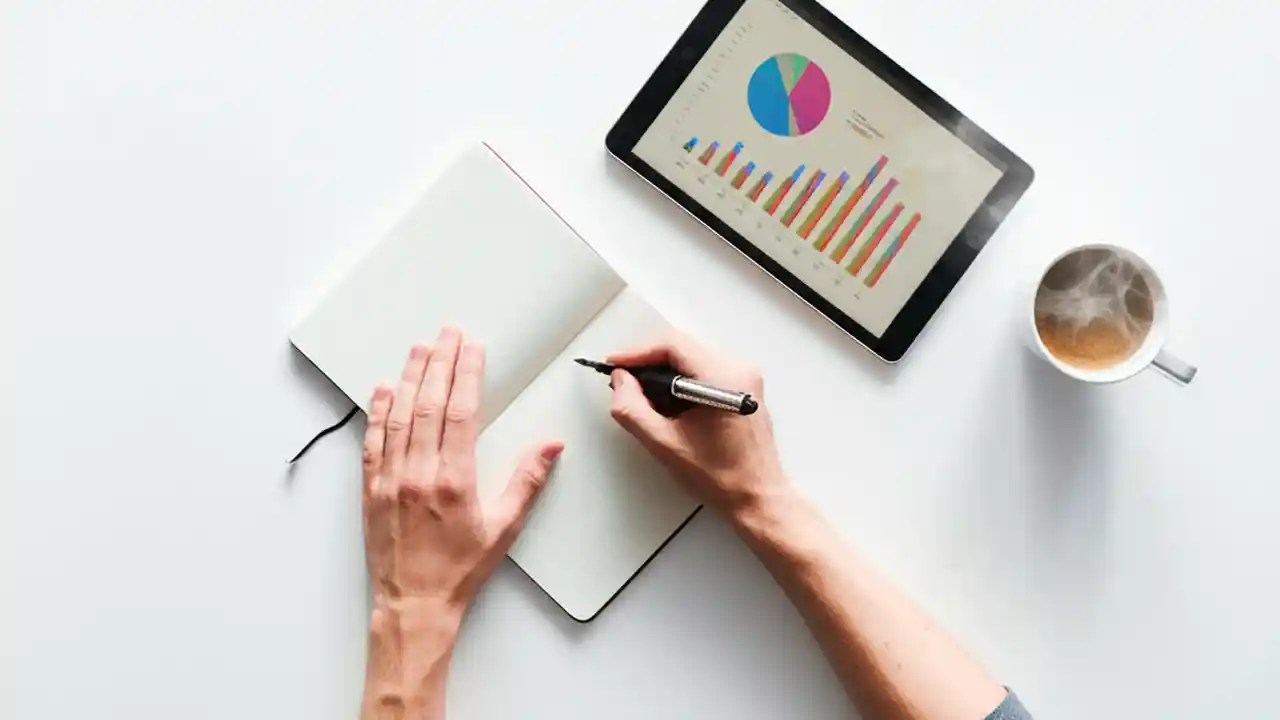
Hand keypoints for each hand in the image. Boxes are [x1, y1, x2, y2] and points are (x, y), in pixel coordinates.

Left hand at [360, 327, 561, 718]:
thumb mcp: (504, 527)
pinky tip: (382, 390)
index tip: (473, 347)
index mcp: (453, 480)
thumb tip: (551, 446)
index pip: (460, 411)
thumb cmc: (459, 571)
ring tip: (419, 348)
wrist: (414, 604)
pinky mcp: (370, 490)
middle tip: (448, 333)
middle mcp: (418, 473)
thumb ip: (526, 481)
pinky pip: (372, 441)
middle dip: (440, 362)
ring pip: (399, 415)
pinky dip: (377, 412)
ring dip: (409, 377)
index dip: (467, 373)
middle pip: (428, 403)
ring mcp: (390, 479)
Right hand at [607, 331, 788, 524]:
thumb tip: (620, 381)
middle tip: (623, 381)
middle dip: (648, 361)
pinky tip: (666, 401)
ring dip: (663, 371)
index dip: (637, 352)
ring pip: (692, 357)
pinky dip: (680, 379)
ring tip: (641, 394)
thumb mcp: (664, 444)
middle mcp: (739, 370)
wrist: (757, 497)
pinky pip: (704, 370)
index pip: (673, 345)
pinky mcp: (743, 388)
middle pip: (683, 347)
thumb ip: (633, 409)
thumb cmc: (721, 477)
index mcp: (724, 379)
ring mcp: (745, 377)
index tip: (615, 365)